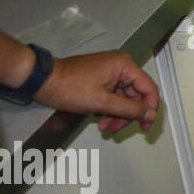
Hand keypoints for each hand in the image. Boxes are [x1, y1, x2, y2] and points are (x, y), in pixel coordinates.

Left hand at [34, 51, 160, 134]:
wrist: (42, 81)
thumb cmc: (68, 86)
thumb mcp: (102, 102)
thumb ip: (130, 109)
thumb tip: (151, 114)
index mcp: (125, 65)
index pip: (149, 89)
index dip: (149, 109)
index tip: (145, 125)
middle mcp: (120, 66)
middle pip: (135, 95)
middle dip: (126, 115)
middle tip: (116, 128)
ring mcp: (110, 71)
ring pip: (124, 98)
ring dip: (116, 114)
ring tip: (104, 126)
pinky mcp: (102, 78)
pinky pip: (113, 95)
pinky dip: (109, 108)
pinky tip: (99, 117)